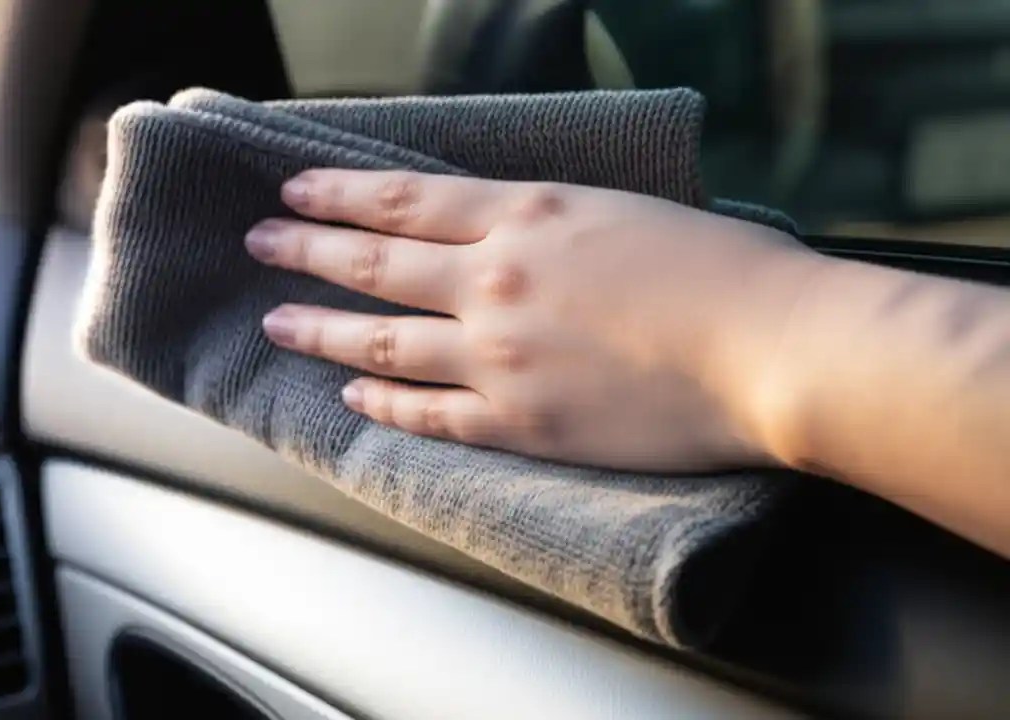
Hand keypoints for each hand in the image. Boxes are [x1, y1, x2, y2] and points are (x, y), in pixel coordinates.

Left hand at [245, 170, 829, 471]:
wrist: (772, 349)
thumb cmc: (727, 270)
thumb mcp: (624, 211)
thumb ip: (550, 222)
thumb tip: (508, 228)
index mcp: (526, 214)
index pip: (402, 199)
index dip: (337, 196)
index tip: (293, 193)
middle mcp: (494, 278)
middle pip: (373, 263)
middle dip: (306, 251)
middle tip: (260, 244)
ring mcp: (499, 355)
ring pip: (382, 339)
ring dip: (320, 328)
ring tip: (276, 322)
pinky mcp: (518, 421)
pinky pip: (428, 412)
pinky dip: (382, 401)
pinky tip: (352, 393)